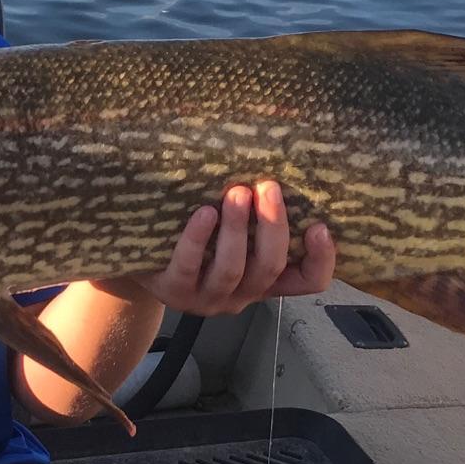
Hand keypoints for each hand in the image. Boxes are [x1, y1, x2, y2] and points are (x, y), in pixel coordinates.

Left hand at [118, 181, 336, 316]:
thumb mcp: (233, 233)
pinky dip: (198, 238)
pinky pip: (189, 265)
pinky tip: (204, 213)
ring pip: (232, 268)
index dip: (322, 259)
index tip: (320, 225)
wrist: (142, 263)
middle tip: (269, 187)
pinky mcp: (173, 291)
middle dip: (273, 226)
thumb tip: (278, 166)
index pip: (307, 282)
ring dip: (238, 229)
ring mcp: (206, 298)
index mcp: (263, 280)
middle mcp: (241, 294)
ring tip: (238, 194)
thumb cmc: (197, 241)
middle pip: (270, 268)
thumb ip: (258, 217)